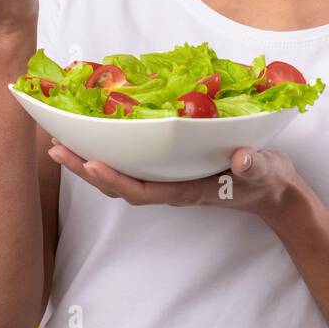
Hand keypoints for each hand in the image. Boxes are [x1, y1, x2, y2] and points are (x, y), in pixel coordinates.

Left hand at [46, 139, 304, 222]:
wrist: (273, 190)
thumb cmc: (266, 181)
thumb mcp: (265, 172)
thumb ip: (253, 166)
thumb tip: (240, 159)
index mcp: (187, 190)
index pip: (141, 191)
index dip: (114, 180)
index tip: (90, 163)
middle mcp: (171, 187)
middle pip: (119, 184)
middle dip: (85, 169)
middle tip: (55, 147)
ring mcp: (169, 179)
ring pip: (121, 176)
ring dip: (89, 161)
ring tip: (61, 142)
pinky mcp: (171, 169)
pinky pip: (133, 165)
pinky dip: (111, 152)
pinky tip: (96, 137)